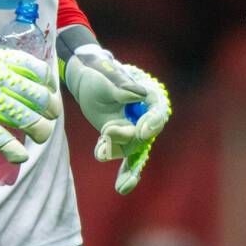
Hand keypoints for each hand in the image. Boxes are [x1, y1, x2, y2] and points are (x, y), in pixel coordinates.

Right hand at [0, 38, 60, 163]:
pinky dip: (13, 149)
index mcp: (1, 60)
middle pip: (38, 96)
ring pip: (25, 117)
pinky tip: (21, 156)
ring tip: (42, 136)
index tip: (51, 91)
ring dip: (40, 130)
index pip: (37, 70)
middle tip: (51, 117)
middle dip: (51, 109)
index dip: (50, 84)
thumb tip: (13, 74)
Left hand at [62, 43, 170, 193]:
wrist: (87, 78)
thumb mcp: (107, 74)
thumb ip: (121, 85)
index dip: (153, 122)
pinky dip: (119, 166)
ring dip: (117, 151)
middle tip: (115, 149)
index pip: (158, 110)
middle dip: (131, 144)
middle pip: (145, 135)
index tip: (141, 132)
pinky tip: (113, 175)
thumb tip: (137, 95)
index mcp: (149, 94)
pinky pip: (124, 156)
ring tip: (100, 151)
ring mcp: (134, 128)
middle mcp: (145, 114)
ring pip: (133, 149)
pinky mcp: (121, 138)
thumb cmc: (100, 71)